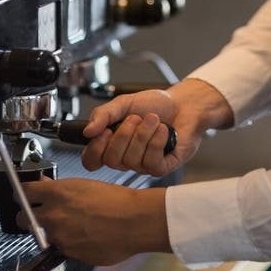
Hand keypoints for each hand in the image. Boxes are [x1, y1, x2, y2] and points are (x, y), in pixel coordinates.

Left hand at [16, 177, 169, 265]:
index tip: (21, 196)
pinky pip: (60, 248)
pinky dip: (67, 244)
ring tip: (72, 227)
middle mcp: (53, 215)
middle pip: (22, 218)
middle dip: (26, 217)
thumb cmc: (116, 200)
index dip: (21, 194)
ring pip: (42, 235)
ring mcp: (59, 237)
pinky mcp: (67, 254)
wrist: (133, 221)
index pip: (23, 193)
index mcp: (57, 193)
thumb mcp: (85, 185)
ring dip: (50, 232)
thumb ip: (61, 189)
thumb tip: (48, 187)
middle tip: (35, 216)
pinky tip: (84, 237)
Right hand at [81, 78, 233, 176]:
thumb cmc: (154, 105)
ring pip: (132, 160)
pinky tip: (162, 130)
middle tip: (136, 118)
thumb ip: (104, 114)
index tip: (106, 131)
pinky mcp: (161, 167)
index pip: (91, 161)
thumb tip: (87, 131)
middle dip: (124, 134)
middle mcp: (125, 158)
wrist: (183, 104)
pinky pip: (151, 162)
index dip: (95, 149)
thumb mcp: (124, 103)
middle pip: (111, 160)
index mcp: (112, 144)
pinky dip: (156, 141)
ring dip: (144, 134)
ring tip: (154, 119)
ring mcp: (142, 165)